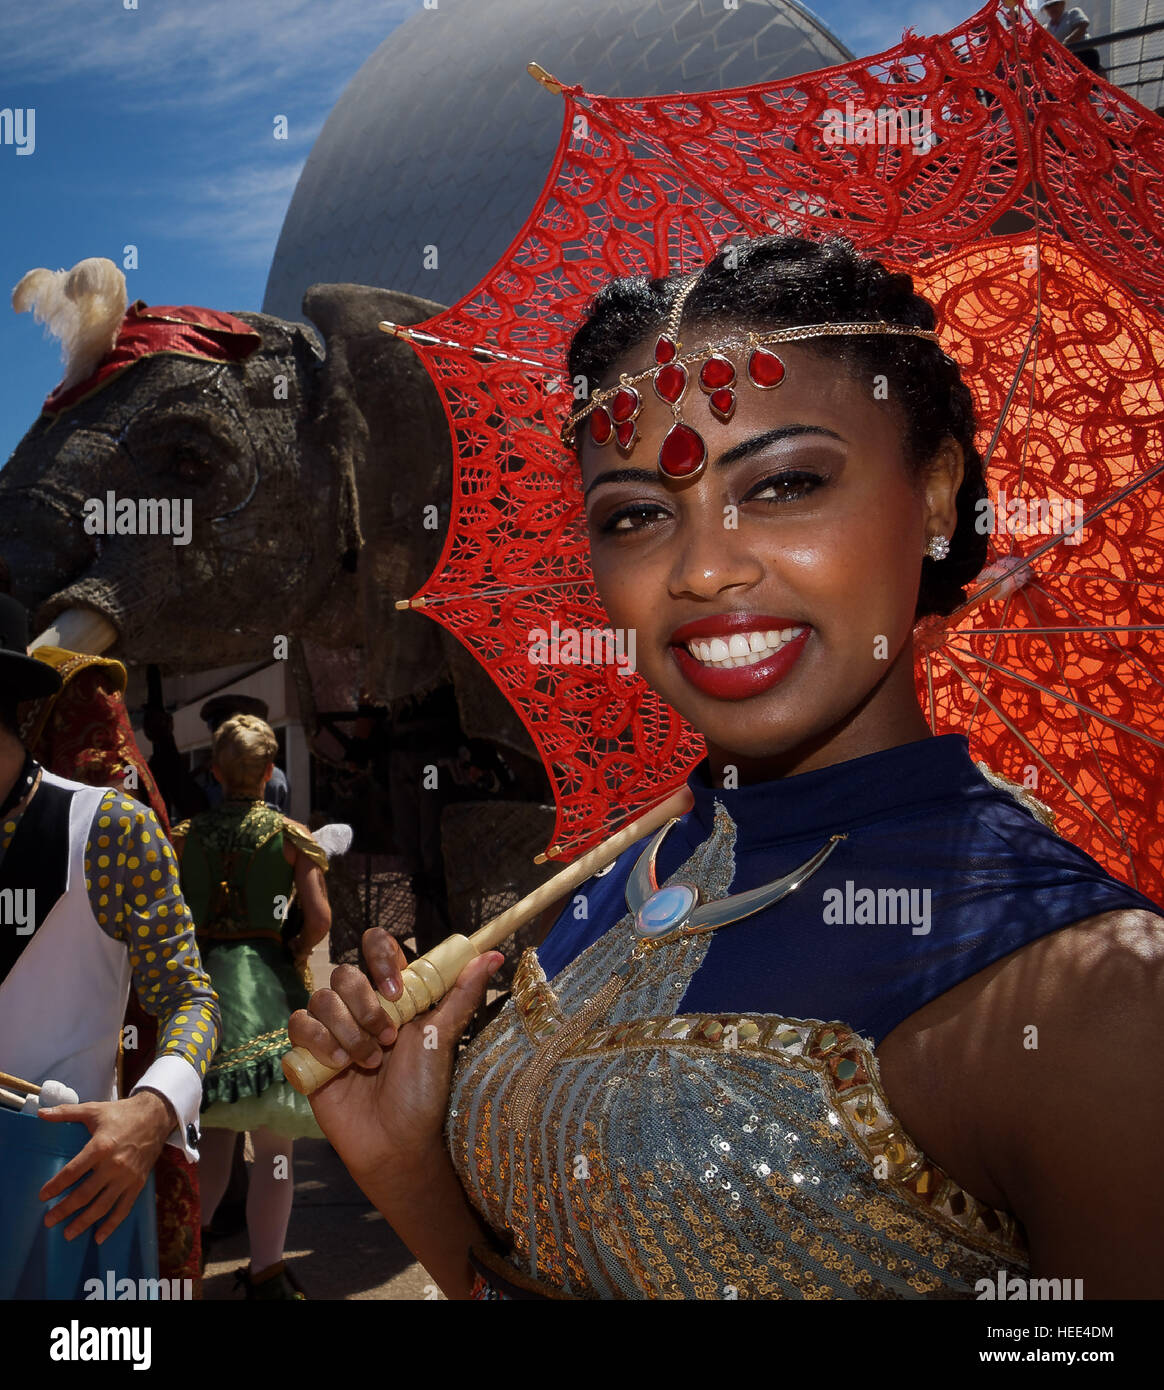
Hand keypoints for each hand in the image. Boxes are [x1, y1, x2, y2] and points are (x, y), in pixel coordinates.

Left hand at [38, 1091, 173, 1242]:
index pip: (73, 1172)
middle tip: (49, 1221)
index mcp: (101, 1146)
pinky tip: (98, 1237)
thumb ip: (66, 1113)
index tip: (43, 1196)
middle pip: (84, 1194)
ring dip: (84, 1222)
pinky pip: (124, 1208)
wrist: (156, 1116)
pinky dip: (111, 1225)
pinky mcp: (137, 1183)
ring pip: (102, 1206)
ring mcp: (127, 1177)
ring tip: (68, 1234)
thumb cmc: (120, 1114)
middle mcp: (114, 1165)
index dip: (56, 1186)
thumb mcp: (93, 1110)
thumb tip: (40, 1113)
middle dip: (64, 1209)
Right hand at [288, 928, 502, 1192]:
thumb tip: (494, 955)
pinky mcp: (309, 1055)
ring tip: (368, 1062)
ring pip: (321, 999)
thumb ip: (462, 994)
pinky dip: (318, 1041)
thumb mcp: (442, 1038)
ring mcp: (333, 1030)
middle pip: (344, 973)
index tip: (395, 991)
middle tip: (386, 1040)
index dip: (379, 957)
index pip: (377, 946)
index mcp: (394, 995)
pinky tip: (338, 1066)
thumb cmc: (423, 1093)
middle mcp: (361, 1007)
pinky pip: (298, 1024)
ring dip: (347, 1031)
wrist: (395, 1143)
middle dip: (365, 1007)